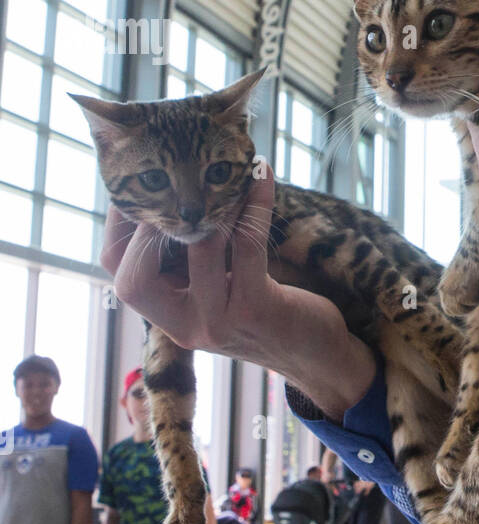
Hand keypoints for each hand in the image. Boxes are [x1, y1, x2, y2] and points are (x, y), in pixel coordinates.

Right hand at [101, 163, 376, 421]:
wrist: (312, 353)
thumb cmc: (264, 308)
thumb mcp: (217, 290)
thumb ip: (188, 259)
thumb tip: (171, 194)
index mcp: (170, 319)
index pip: (122, 279)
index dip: (119, 232)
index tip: (137, 189)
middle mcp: (186, 327)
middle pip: (134, 279)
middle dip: (150, 222)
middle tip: (177, 182)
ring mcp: (218, 321)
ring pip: (198, 248)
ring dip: (214, 202)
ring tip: (227, 171)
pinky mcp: (256, 307)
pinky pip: (247, 243)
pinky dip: (254, 203)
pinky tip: (262, 175)